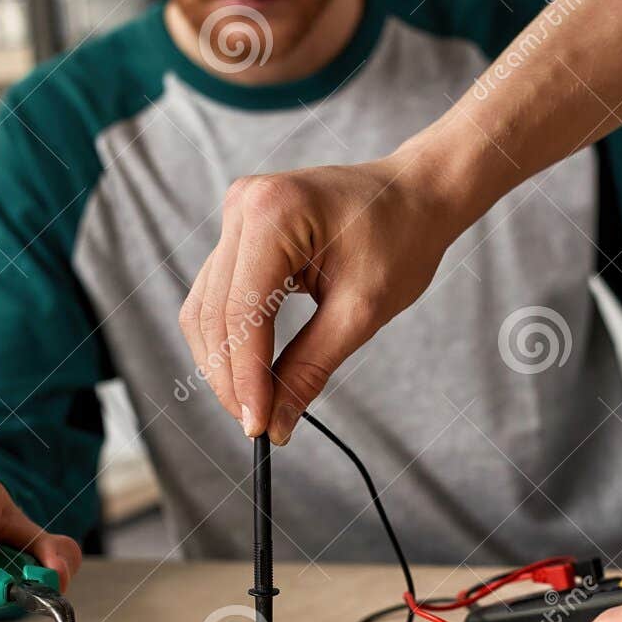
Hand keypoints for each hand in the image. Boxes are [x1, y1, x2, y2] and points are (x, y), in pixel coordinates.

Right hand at [178, 147, 467, 444]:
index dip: (245, 378)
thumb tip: (276, 424)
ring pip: (206, 308)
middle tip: (258, 425)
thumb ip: (311, 367)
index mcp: (273, 213)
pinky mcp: (239, 229)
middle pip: (213, 313)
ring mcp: (236, 213)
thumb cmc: (401, 238)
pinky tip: (253, 372)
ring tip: (256, 406)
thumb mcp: (362, 310)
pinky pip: (218, 294)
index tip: (258, 428)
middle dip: (230, 377)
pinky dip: (232, 339)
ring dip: (224, 362)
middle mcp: (242, 205)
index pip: (241, 313)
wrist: (414, 193)